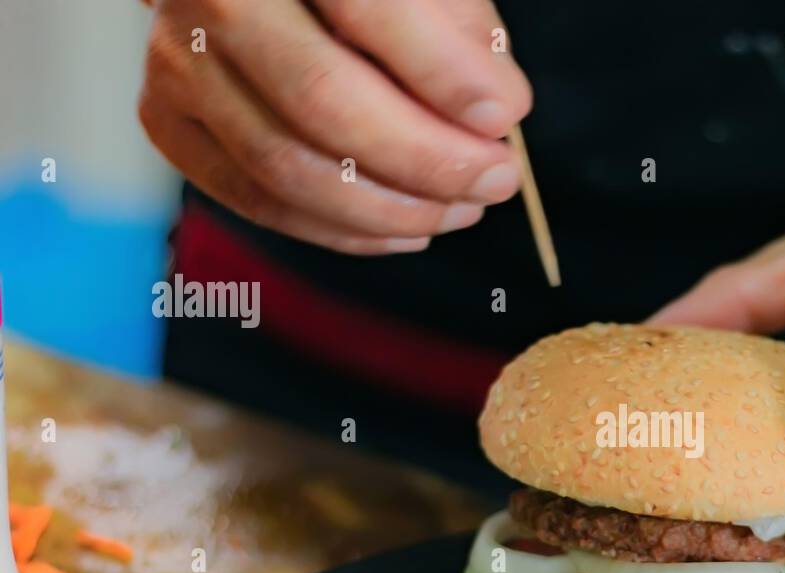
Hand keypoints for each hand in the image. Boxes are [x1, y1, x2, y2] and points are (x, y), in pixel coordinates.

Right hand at [139, 0, 531, 253]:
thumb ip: (455, 22)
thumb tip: (493, 108)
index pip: (366, 6)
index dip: (443, 72)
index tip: (505, 116)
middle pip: (322, 100)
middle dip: (426, 158)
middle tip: (496, 179)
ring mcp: (178, 62)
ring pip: (287, 167)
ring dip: (392, 207)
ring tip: (463, 207)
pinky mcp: (169, 120)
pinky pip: (260, 200)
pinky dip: (345, 229)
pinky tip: (408, 229)